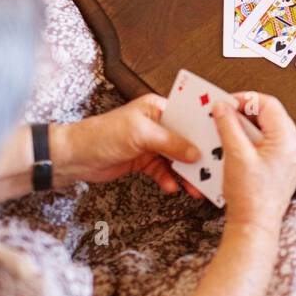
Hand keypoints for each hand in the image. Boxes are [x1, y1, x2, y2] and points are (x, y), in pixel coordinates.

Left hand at [51, 94, 199, 193]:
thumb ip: (170, 143)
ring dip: (185, 173)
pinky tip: (171, 187)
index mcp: (158, 108)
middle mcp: (157, 124)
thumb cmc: (101, 135)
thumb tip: (194, 152)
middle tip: (211, 170)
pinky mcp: (144, 161)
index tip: (221, 141)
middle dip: (198, 156)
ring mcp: (151, 144)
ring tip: (195, 187)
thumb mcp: (140, 134)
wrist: (74, 157)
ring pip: (177, 159)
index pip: (188, 116)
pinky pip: (163, 171)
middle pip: (186, 140)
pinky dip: (168, 180)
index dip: (204, 129)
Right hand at [212, 92, 295, 234]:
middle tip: (223, 115)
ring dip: (246, 128)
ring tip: (226, 131)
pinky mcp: (287, 167)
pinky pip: (270, 143)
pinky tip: (236, 146)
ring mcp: (294, 158)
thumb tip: (222, 106)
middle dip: (244, 114)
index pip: (269, 105)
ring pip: (269, 129)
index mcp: (289, 141)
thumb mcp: (235, 155)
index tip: (226, 103)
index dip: (245, 100)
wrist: (255, 227)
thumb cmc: (249, 197)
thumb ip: (228, 125)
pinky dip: (253, 140)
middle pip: (270, 116)